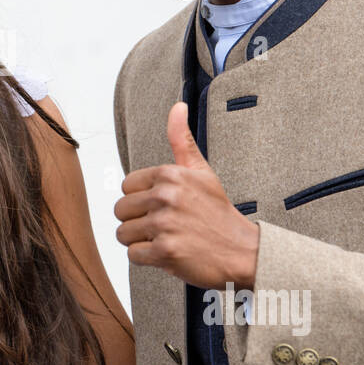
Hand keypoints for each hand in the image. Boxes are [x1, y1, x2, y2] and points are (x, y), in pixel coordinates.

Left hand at [114, 101, 259, 288]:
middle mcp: (166, 196)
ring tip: (166, 238)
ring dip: (140, 241)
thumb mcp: (202, 171)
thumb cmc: (217, 212)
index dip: (141, 200)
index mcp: (170, 174)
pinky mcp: (165, 251)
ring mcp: (165, 224)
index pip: (126, 186)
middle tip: (164, 226)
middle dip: (137, 221)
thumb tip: (178, 106)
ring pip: (123, 234)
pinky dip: (148, 259)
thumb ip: (182, 140)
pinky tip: (169, 253)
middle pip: (120, 210)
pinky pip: (133, 254)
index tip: (163, 207)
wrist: (243, 251)